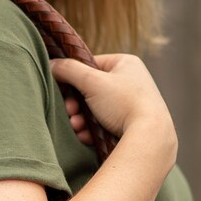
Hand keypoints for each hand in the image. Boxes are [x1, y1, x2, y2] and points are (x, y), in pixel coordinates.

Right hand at [50, 54, 175, 148]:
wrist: (149, 136)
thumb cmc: (123, 103)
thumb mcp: (92, 82)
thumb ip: (68, 70)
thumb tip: (51, 64)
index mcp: (126, 63)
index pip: (91, 65)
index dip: (75, 79)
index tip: (65, 92)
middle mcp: (131, 81)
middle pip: (91, 90)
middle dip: (76, 105)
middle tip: (70, 113)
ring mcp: (131, 103)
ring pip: (95, 109)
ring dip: (81, 119)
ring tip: (78, 127)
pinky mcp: (130, 124)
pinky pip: (105, 124)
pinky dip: (92, 130)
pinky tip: (86, 137)